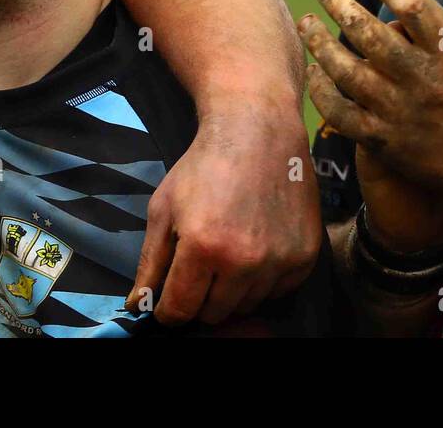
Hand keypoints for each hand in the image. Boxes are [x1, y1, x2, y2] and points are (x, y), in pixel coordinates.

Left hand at [128, 102, 321, 324]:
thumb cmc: (205, 164)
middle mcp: (245, 261)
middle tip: (204, 263)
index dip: (168, 306)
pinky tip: (259, 246)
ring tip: (232, 250)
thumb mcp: (164, 207)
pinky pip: (279, 291)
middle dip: (201, 296)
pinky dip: (266, 279)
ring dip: (234, 289)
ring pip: (247, 305)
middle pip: (213, 314)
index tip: (171, 292)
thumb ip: (150, 262)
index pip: (179, 312)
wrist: (260, 128)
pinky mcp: (306, 255)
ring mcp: (279, 259)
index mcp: (203, 247)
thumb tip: (137, 307)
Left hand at [300, 0, 442, 205]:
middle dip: (340, 4)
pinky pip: (342, 113)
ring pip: (348, 72)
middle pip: (371, 34)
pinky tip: (315, 70)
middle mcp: (424, 79)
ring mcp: (401, 112)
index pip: (411, 4)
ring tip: (306, 22)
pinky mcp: (386, 142)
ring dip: (321, 43)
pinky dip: (322, 91)